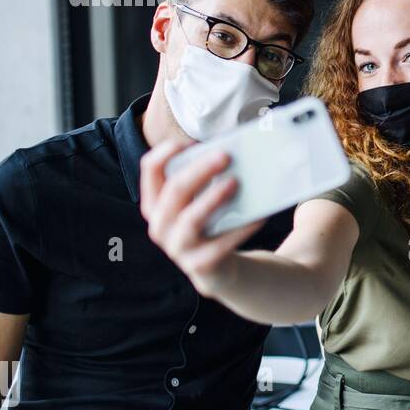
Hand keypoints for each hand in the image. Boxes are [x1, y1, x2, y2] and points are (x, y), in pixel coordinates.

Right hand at [140, 138, 263, 297]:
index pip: (151, 169)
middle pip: (175, 190)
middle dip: (200, 170)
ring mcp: (177, 247)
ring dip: (212, 198)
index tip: (192, 141)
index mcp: (156, 203)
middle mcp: (160, 225)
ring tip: (235, 182)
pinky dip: (240, 229)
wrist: (218, 268)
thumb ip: (208, 179)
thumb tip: (238, 152)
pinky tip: (259, 216)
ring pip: (190, 219)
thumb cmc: (212, 222)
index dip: (168, 151)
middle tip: (225, 156)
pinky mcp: (199, 265)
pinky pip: (220, 245)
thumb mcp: (202, 200)